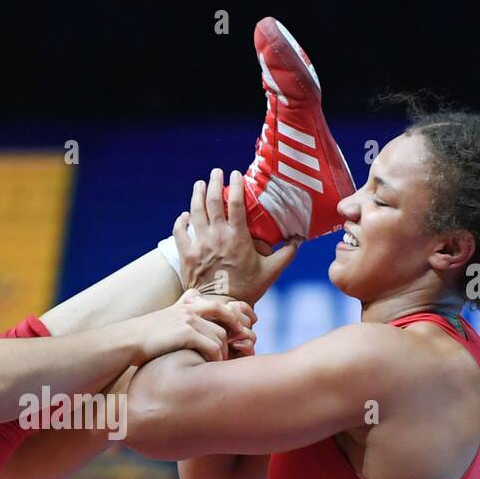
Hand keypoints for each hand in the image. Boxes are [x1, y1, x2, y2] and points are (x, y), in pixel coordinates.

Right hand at [133, 288, 255, 363]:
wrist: (127, 342)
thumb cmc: (144, 337)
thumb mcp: (163, 319)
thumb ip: (179, 311)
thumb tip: (190, 308)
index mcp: (185, 305)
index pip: (217, 304)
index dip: (231, 314)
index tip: (239, 327)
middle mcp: (189, 308)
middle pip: (224, 314)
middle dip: (236, 328)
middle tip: (240, 343)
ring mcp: (188, 320)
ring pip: (220, 334)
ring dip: (224, 349)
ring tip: (221, 361)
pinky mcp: (185, 333)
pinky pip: (212, 346)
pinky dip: (216, 357)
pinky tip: (212, 365)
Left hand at [174, 168, 302, 302]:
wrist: (219, 306)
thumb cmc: (246, 289)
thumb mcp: (271, 272)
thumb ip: (286, 254)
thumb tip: (299, 240)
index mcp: (237, 237)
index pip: (235, 203)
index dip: (235, 185)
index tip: (236, 173)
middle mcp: (216, 236)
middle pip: (212, 201)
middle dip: (214, 182)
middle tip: (216, 172)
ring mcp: (199, 244)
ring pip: (195, 211)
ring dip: (197, 195)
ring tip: (199, 184)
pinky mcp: (186, 254)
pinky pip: (180, 232)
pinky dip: (181, 220)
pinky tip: (185, 214)